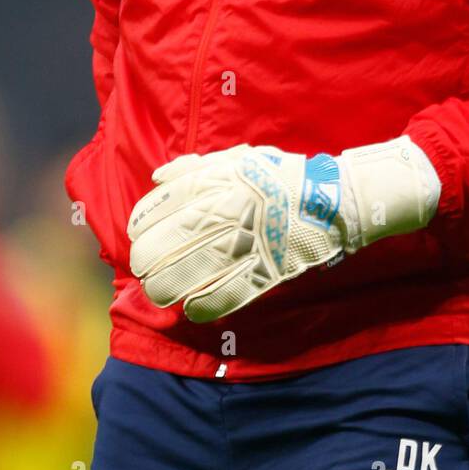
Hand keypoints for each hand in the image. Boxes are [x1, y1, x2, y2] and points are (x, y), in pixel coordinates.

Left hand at [126, 137, 439, 321]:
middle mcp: (222, 213)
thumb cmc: (279, 178)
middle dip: (147, 262)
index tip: (138, 237)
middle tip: (146, 270)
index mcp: (213, 183)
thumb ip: (194, 168)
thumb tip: (158, 177)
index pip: (156, 209)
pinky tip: (191, 309)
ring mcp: (243, 244)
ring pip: (187, 274)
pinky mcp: (264, 271)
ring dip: (165, 288)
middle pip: (164, 246)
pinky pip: (224, 296)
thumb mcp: (237, 160)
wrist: (330, 198)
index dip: (140, 228)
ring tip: (160, 293)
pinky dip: (202, 307)